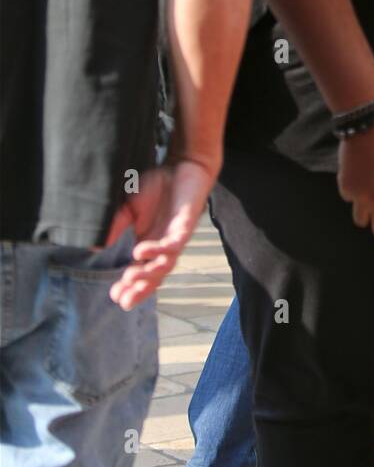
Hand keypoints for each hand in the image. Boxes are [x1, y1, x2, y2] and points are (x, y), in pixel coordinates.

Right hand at [103, 159, 214, 308]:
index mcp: (149, 244)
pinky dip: (158, 249)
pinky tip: (141, 251)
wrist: (182, 166)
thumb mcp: (130, 208)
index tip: (114, 297)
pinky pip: (174, 242)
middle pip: (155, 276)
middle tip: (124, 301)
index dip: (130, 286)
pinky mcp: (185, 224)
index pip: (139, 271)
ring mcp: (175, 237)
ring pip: (166, 264)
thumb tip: (95, 247)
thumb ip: (117, 226)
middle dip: (141, 290)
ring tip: (130, 278)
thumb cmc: (158, 187)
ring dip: (149, 273)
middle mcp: (163, 245)